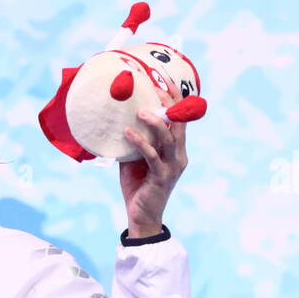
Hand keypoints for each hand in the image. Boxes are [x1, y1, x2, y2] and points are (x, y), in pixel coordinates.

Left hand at [120, 80, 187, 236]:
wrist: (142, 215)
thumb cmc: (138, 185)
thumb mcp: (136, 158)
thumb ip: (135, 140)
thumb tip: (120, 119)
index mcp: (176, 149)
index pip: (179, 119)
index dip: (174, 100)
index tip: (163, 81)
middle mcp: (179, 155)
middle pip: (179, 123)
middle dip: (169, 104)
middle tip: (155, 88)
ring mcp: (172, 166)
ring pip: (168, 138)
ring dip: (155, 122)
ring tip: (139, 112)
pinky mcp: (161, 177)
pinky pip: (151, 156)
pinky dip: (140, 143)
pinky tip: (127, 133)